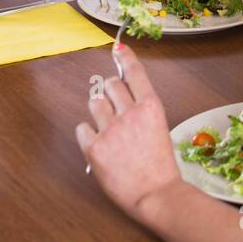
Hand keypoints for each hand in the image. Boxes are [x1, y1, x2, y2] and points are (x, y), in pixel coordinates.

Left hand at [76, 43, 185, 224]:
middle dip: (109, 92)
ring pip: (94, 103)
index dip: (125, 58)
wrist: (155, 193)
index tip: (118, 48)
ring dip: (98, 111)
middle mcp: (130, 113)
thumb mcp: (159, 129)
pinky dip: (88, 134)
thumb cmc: (160, 166)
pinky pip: (82, 128)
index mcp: (151, 107)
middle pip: (110, 85)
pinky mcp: (94, 147)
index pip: (134, 73)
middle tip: (112, 105)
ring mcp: (111, 129)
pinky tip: (99, 144)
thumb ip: (141, 112)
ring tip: (107, 128)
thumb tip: (123, 100)